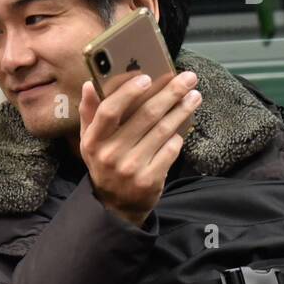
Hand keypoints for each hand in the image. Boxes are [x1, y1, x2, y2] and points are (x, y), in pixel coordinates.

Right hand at [79, 70, 201, 226]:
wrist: (115, 205)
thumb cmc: (104, 163)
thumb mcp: (89, 141)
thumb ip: (90, 113)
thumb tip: (89, 84)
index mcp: (92, 140)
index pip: (109, 111)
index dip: (128, 93)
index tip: (146, 77)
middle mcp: (110, 154)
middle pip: (144, 116)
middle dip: (170, 94)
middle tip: (187, 79)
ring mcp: (130, 168)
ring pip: (162, 131)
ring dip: (182, 110)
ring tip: (194, 96)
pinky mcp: (149, 180)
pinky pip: (171, 150)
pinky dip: (178, 137)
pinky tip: (183, 127)